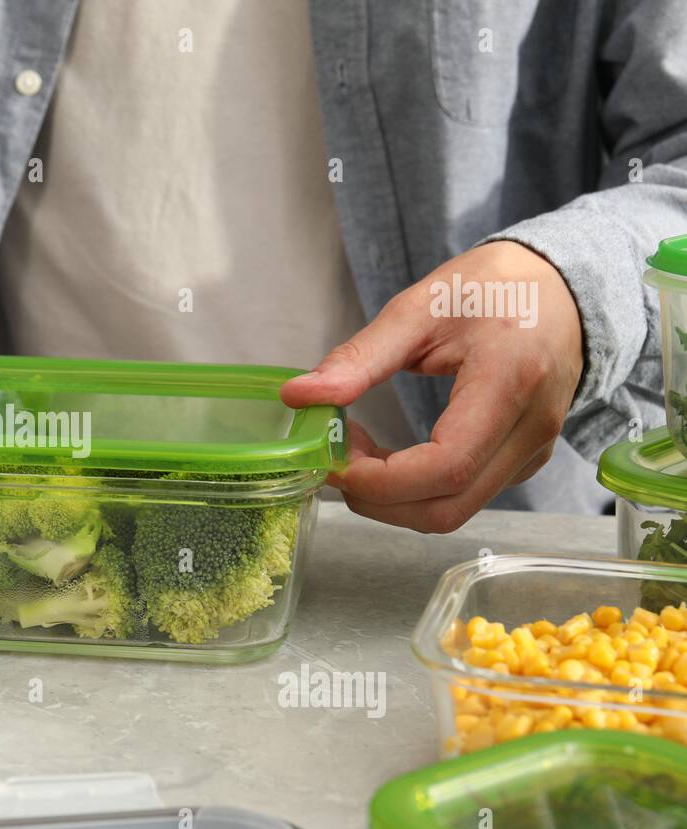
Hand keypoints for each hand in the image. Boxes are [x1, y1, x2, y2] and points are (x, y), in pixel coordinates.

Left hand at [280, 241, 583, 532]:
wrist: (559, 287)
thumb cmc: (492, 287)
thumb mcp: (418, 308)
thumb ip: (359, 358)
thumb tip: (299, 396)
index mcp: (510, 383)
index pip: (446, 467)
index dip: (381, 481)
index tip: (334, 460)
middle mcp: (532, 430)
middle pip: (447, 507)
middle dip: (377, 500)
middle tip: (336, 459)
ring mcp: (533, 452)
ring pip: (453, 510)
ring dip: (392, 498)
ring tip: (357, 451)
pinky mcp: (523, 461)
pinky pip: (463, 496)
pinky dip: (415, 491)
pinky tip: (388, 456)